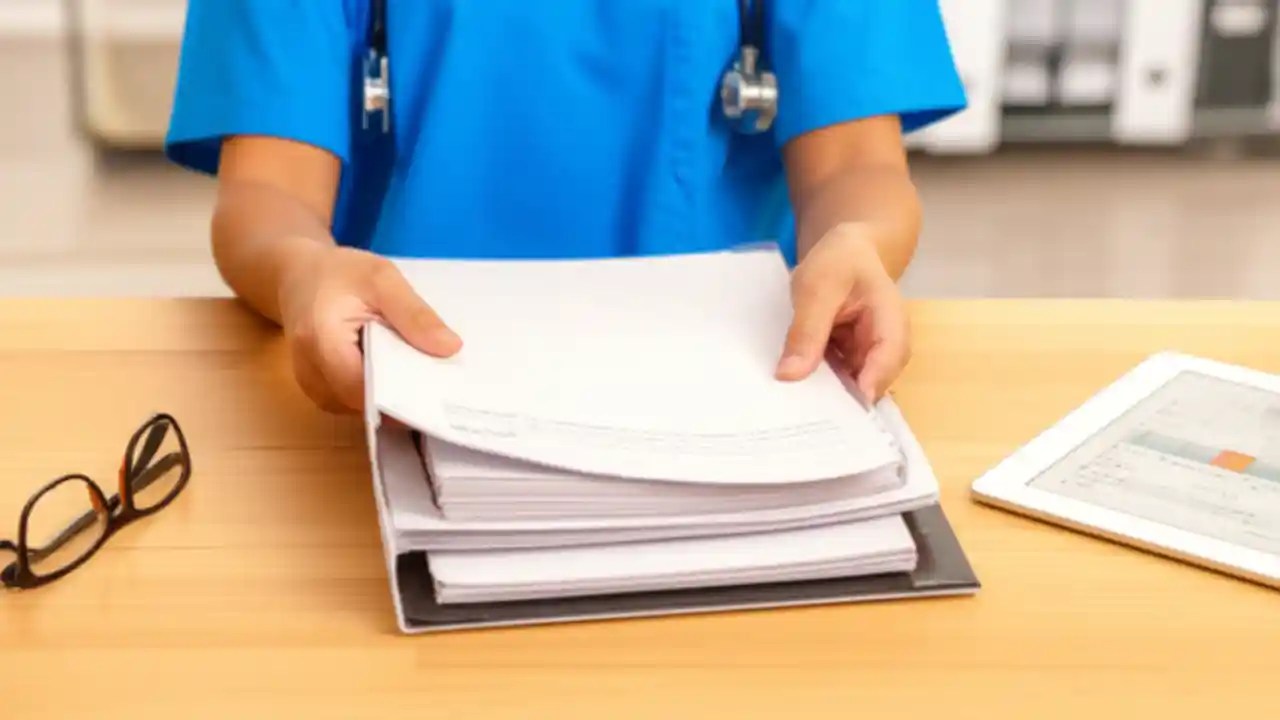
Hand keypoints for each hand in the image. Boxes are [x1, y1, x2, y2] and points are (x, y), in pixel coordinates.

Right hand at [277, 245, 461, 412]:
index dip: (406, 395)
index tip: (443, 389)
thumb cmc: (337, 273)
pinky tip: (400, 374)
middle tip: (443, 383)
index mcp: (322, 342)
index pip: (368, 388)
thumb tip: (450, 349)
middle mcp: (311, 374)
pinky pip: (357, 403)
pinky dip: (380, 393)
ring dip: (394, 397)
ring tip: (422, 375)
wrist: (297, 277)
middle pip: (367, 403)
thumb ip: (414, 314)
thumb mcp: (382, 278)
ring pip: (364, 409)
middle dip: (405, 397)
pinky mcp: (322, 392)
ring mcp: (313, 388)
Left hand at [774, 225, 909, 402]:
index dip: (866, 387)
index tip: (840, 412)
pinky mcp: (850, 362)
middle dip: (840, 406)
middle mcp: (885, 348)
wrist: (845, 252)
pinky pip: (836, 383)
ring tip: (792, 417)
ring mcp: (868, 358)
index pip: (887, 360)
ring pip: (851, 390)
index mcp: (890, 322)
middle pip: (870, 385)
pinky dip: (817, 390)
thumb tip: (788, 376)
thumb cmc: (838, 262)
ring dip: (826, 402)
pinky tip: (792, 401)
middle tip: (802, 424)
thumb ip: (807, 330)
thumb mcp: (817, 288)